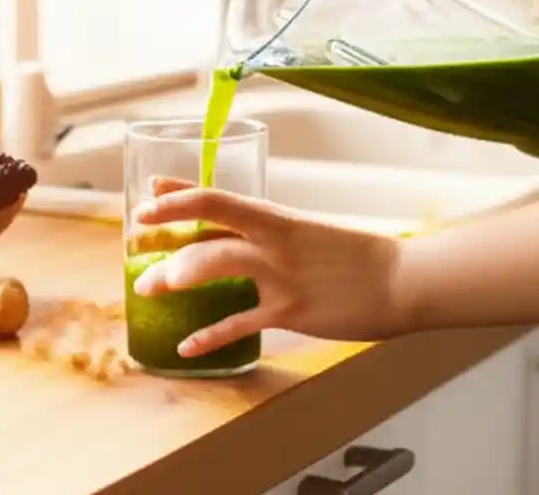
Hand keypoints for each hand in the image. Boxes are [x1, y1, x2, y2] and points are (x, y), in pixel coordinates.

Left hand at [130, 178, 405, 357]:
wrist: (403, 281)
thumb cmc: (355, 256)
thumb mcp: (307, 233)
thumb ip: (268, 234)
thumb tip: (231, 233)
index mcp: (278, 217)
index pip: (216, 197)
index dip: (177, 194)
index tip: (148, 193)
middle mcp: (273, 242)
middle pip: (206, 227)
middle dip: (165, 234)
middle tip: (135, 243)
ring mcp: (280, 277)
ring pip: (214, 265)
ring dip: (176, 273)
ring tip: (149, 287)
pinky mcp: (289, 312)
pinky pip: (238, 324)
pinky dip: (207, 337)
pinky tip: (184, 346)